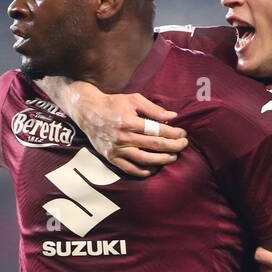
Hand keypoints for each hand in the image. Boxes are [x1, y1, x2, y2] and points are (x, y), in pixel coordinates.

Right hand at [73, 87, 187, 176]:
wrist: (88, 112)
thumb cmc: (113, 104)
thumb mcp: (133, 99)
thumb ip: (154, 109)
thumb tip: (173, 117)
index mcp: (130, 121)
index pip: (158, 131)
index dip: (173, 133)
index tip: (183, 134)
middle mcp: (124, 137)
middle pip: (154, 146)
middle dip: (173, 146)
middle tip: (184, 145)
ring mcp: (117, 150)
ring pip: (144, 160)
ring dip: (162, 160)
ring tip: (173, 157)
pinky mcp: (112, 158)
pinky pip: (130, 169)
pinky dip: (144, 171)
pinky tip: (154, 168)